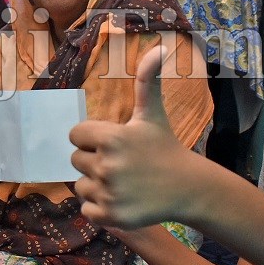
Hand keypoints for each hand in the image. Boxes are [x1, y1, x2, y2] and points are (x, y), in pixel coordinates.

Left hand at [71, 46, 201, 229]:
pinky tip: (121, 198)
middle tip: (120, 163)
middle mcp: (107, 166)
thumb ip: (148, 80)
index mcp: (111, 138)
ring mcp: (108, 193)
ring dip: (95, 184)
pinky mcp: (110, 216)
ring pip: (80, 185)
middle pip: (76, 160)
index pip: (75, 135)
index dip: (91, 137)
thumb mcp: (152, 113)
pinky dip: (99, 207)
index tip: (112, 142)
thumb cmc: (164, 146)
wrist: (188, 187)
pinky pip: (86, 209)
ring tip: (122, 181)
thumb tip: (159, 48)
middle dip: (94, 160)